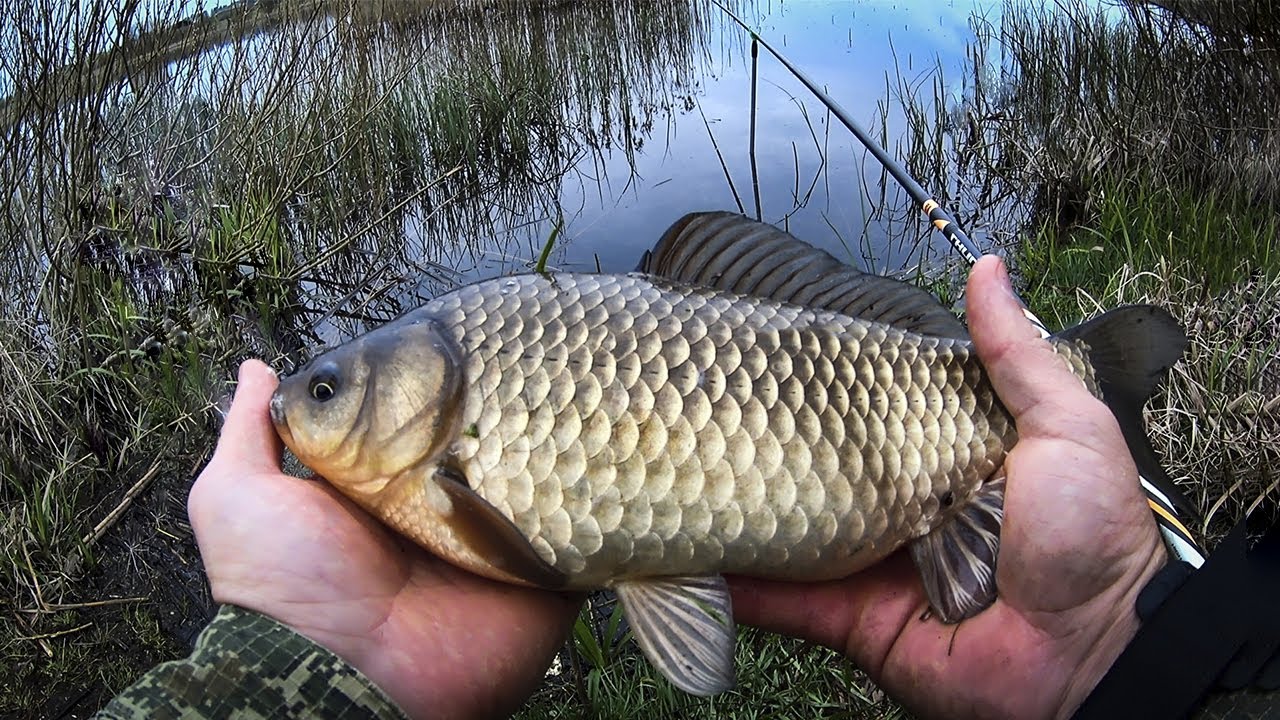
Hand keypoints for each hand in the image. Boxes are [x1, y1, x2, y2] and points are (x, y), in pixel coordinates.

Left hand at [188, 360, 580, 719]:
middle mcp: (446, 510)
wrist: (352, 679)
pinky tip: (610, 452)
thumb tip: (257, 367)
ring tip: (584, 390)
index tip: (463, 336)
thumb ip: (249, 434)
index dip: (440, 381)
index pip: (424, 419)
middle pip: (491, 443)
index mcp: (386, 486)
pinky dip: (600, 498)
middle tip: (533, 357)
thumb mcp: (238, 499)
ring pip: (545, 476)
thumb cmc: (288, 587)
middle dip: (510, 405)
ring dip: (562, 443)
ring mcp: (499, 543)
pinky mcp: (543, 575)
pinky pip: (586, 529)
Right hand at [727, 256, 1167, 719]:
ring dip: (741, 512)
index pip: (873, 421)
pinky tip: (689, 556)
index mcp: (945, 465)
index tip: (775, 356)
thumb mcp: (1065, 427)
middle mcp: (902, 513)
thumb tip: (988, 266)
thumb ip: (1015, 355)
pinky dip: (739, 586)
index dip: (829, 393)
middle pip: (824, 475)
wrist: (1095, 657)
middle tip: (708, 410)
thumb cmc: (1091, 535)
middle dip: (771, 450)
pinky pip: (786, 602)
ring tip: (681, 474)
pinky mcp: (853, 623)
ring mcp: (872, 569)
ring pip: (791, 534)